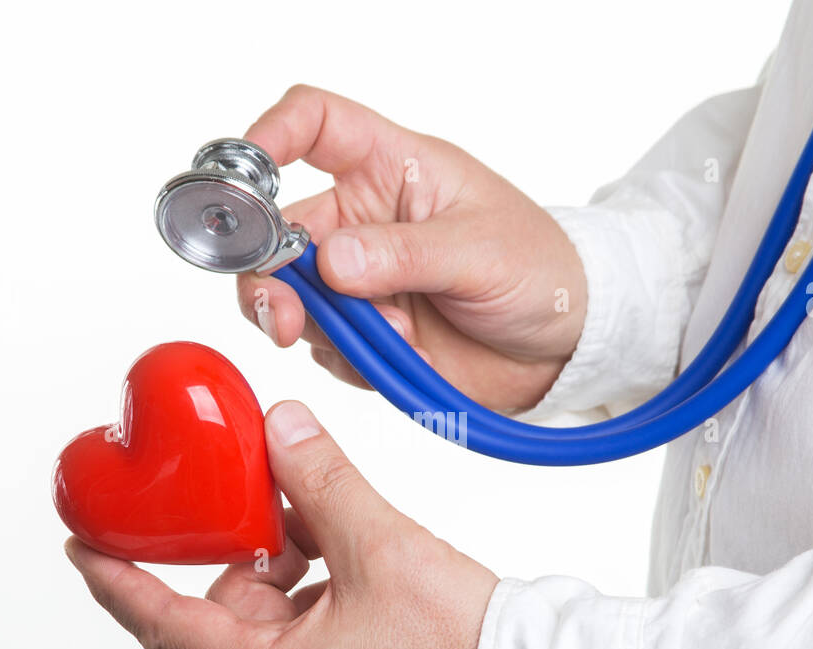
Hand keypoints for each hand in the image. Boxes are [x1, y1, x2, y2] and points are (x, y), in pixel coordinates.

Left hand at [65, 401, 497, 648]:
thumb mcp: (381, 545)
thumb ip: (323, 480)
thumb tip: (282, 429)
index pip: (167, 627)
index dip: (118, 583)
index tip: (83, 548)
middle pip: (235, 617)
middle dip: (245, 552)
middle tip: (260, 498)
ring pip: (281, 627)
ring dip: (295, 571)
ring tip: (331, 525)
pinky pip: (318, 644)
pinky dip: (324, 597)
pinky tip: (359, 562)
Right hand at [236, 85, 587, 411]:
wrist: (566, 344)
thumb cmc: (540, 269)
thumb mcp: (481, 251)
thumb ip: (406, 254)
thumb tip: (331, 262)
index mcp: (393, 168)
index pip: (315, 124)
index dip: (270, 137)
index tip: (247, 177)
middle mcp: (362, 220)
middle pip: (277, 230)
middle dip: (267, 274)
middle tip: (285, 314)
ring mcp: (359, 281)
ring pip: (291, 298)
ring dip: (316, 326)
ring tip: (384, 336)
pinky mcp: (365, 334)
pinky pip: (326, 349)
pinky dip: (350, 359)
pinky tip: (400, 353)